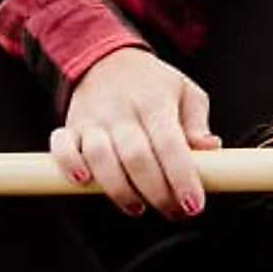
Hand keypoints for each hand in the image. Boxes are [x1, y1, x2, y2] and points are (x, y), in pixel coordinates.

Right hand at [51, 48, 220, 218]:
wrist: (109, 60)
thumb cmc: (154, 83)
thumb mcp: (186, 92)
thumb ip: (198, 123)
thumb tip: (210, 149)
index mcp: (156, 102)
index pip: (170, 144)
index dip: (182, 177)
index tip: (194, 204)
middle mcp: (123, 111)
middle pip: (136, 158)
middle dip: (156, 193)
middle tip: (173, 212)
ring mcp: (93, 120)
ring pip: (100, 159)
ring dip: (119, 190)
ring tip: (139, 206)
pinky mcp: (70, 127)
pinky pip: (61, 149)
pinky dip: (69, 166)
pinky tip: (84, 182)